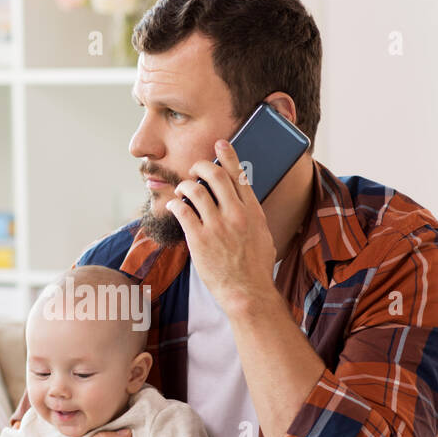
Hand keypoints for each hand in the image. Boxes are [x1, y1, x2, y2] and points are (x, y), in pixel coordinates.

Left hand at [166, 137, 277, 316]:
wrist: (248, 292)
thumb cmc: (256, 267)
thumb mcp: (263, 234)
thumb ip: (252, 214)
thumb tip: (242, 198)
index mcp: (253, 211)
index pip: (239, 174)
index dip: (227, 155)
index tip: (219, 144)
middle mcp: (235, 214)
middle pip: (215, 175)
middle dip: (201, 166)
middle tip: (194, 169)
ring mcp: (216, 226)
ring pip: (195, 190)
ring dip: (185, 185)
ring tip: (182, 189)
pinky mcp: (199, 239)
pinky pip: (182, 211)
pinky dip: (175, 204)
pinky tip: (174, 206)